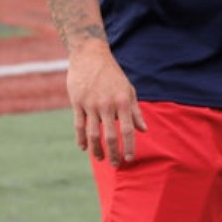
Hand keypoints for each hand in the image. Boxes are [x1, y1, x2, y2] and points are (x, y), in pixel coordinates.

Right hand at [66, 44, 146, 166]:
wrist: (90, 56)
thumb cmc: (113, 75)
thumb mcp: (128, 90)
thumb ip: (135, 112)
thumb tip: (144, 130)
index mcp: (122, 102)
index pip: (127, 129)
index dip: (129, 146)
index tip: (130, 159)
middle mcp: (107, 105)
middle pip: (110, 136)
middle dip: (113, 152)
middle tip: (116, 165)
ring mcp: (90, 104)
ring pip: (93, 134)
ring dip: (96, 149)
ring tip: (101, 159)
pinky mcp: (77, 103)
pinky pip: (79, 125)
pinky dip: (81, 139)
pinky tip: (84, 148)